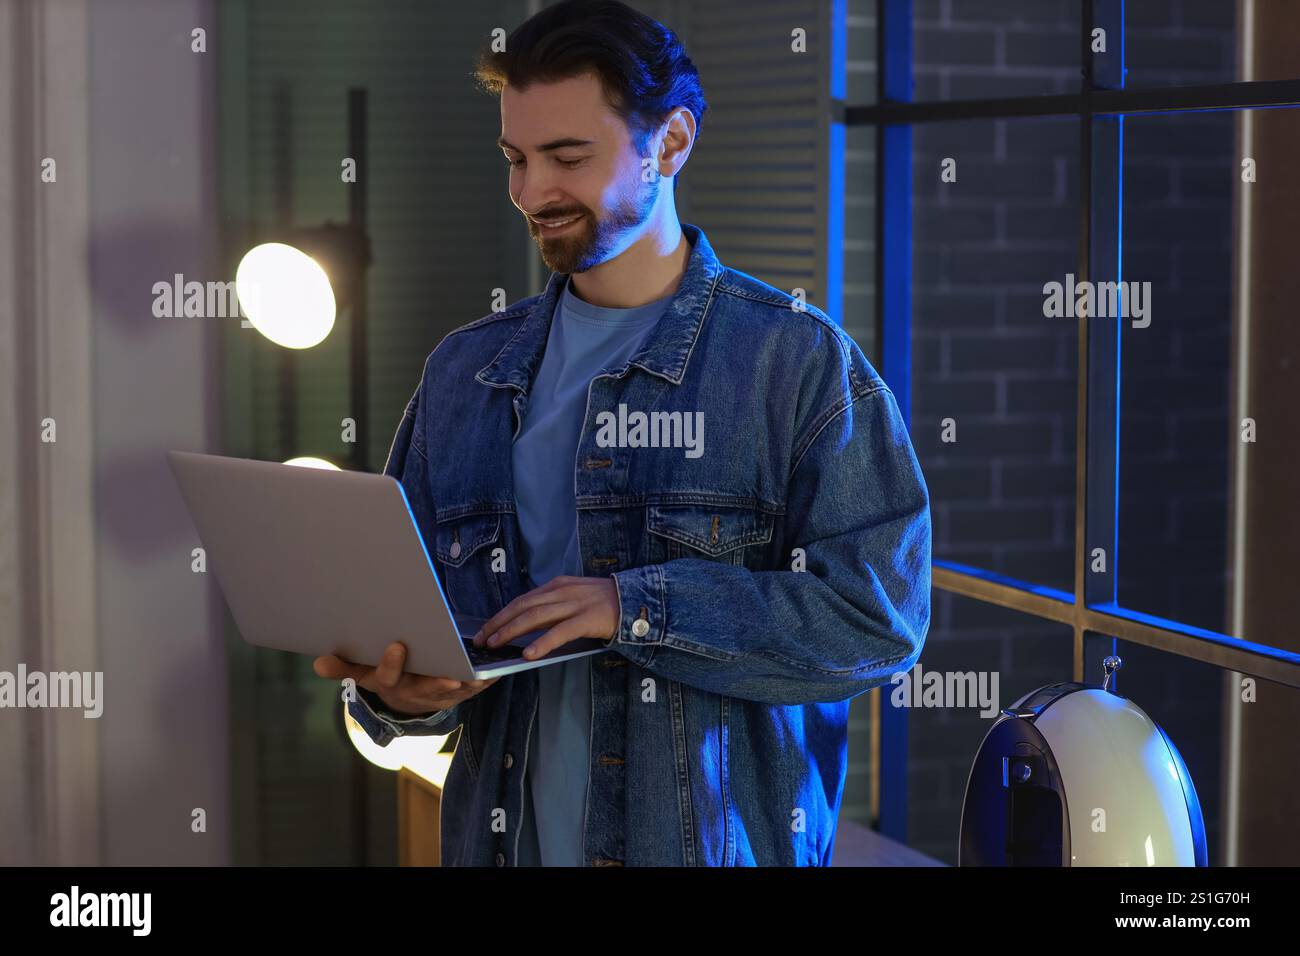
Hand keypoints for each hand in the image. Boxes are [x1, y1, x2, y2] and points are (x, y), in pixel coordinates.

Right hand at [314, 641, 497, 715]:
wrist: (407, 696)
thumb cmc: (384, 674)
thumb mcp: (362, 672)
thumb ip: (342, 667)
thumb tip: (318, 662)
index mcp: (390, 683)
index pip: (387, 676)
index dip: (392, 664)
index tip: (397, 645)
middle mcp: (414, 692)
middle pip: (426, 687)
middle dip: (439, 681)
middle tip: (451, 673)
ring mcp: (438, 695)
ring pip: (454, 691)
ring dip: (468, 683)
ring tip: (479, 672)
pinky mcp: (459, 694)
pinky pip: (474, 689)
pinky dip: (485, 682)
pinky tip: (496, 672)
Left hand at [472, 575, 619, 659]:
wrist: (637, 601)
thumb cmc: (605, 604)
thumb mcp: (576, 597)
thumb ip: (555, 606)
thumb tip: (528, 624)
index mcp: (557, 585)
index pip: (522, 600)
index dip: (501, 615)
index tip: (485, 628)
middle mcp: (562, 591)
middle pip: (522, 607)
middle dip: (498, 623)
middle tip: (481, 639)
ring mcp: (575, 604)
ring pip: (535, 617)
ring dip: (511, 631)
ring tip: (495, 645)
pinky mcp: (587, 619)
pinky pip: (560, 632)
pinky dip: (542, 643)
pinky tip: (529, 654)